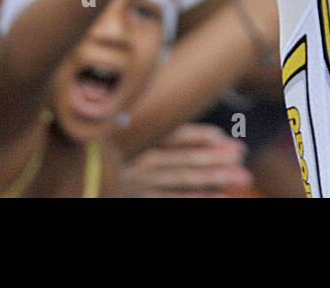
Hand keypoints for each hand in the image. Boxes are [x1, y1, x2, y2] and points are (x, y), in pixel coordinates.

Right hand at [121, 123, 252, 196]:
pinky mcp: (138, 199)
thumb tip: (205, 129)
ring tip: (240, 176)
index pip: (172, 135)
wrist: (88, 181)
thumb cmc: (118, 154)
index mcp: (138, 140)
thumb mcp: (131, 137)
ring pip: (182, 179)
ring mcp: (139, 184)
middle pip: (183, 158)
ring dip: (212, 177)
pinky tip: (218, 195)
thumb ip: (158, 131)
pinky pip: (171, 200)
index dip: (198, 135)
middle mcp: (139, 162)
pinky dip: (196, 198)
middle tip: (241, 154)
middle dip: (215, 156)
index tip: (221, 135)